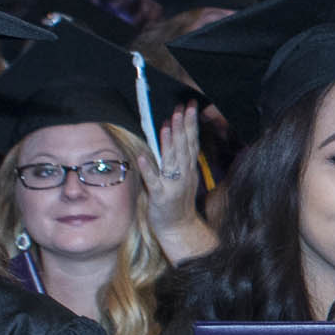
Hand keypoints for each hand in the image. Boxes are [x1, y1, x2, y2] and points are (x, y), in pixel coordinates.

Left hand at [140, 105, 202, 238]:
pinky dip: (148, 169)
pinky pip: (153, 181)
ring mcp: (173, 185)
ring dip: (170, 142)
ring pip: (172, 160)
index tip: (190, 107)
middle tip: (182, 109)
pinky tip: (142, 157)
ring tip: (167, 125)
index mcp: (188, 168)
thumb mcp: (182, 177)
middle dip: (183, 127)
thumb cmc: (177, 202)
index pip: (191, 141)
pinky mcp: (161, 197)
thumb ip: (177, 157)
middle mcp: (183, 174)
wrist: (179, 228)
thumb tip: (170, 133)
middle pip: (184, 147)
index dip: (190, 124)